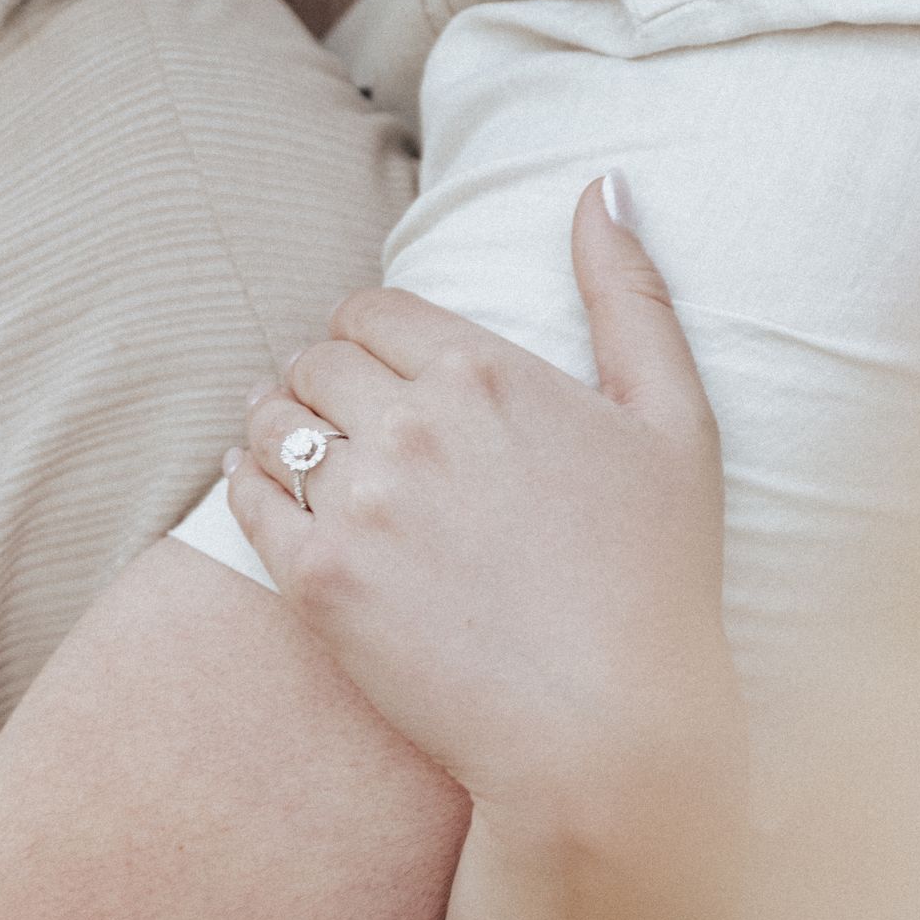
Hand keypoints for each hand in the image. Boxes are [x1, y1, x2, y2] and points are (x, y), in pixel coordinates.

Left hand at [227, 179, 739, 837]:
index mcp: (486, 371)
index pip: (373, 309)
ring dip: (276, 421)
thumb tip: (604, 184)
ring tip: (295, 444)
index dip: (367, 333)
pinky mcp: (315, 580)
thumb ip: (632, 293)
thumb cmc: (655, 581)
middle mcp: (411, 423)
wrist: (608, 735)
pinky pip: (245, 496)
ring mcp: (357, 502)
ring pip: (271, 419)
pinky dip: (245, 478)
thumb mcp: (674, 420)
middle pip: (316, 360)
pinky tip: (264, 486)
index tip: (376, 364)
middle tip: (336, 410)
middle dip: (323, 378)